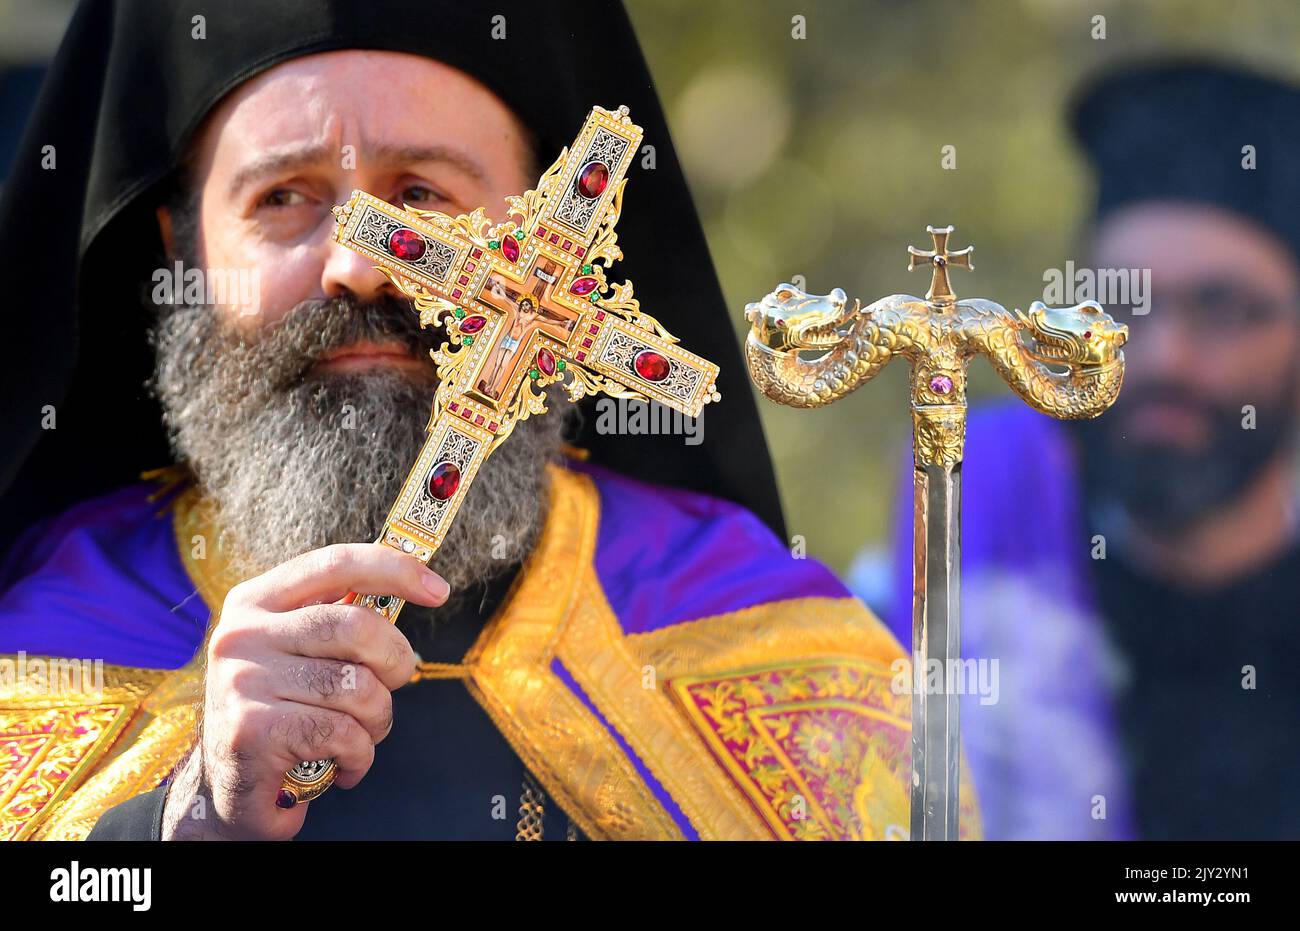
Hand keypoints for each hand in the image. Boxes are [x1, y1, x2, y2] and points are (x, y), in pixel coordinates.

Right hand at [161, 543, 448, 839]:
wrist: (231, 794)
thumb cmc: (286, 714)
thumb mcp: (303, 655)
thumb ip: (341, 621)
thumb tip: (418, 586)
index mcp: (256, 601)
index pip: (334, 565)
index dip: (394, 570)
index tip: (438, 589)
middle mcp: (241, 634)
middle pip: (356, 626)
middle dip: (396, 660)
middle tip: (393, 686)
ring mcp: (242, 681)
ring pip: (356, 685)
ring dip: (378, 718)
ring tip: (362, 735)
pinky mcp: (250, 730)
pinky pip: (342, 732)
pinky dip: (360, 755)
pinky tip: (346, 766)